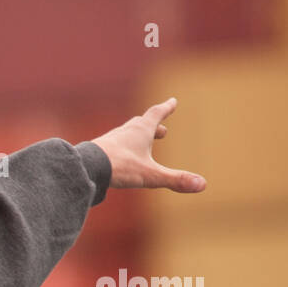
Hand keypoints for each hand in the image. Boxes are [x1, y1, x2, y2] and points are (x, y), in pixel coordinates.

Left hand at [89, 97, 205, 192]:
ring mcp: (110, 140)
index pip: (156, 114)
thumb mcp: (150, 175)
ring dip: (136, 137)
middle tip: (161, 130)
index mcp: (140, 131)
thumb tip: (202, 185)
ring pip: (126, 134)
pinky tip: (118, 158)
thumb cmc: (119, 167)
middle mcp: (125, 132)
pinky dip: (121, 148)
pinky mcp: (98, 151)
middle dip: (153, 126)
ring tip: (141, 145)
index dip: (166, 108)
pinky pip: (113, 147)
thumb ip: (175, 180)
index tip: (172, 101)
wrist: (86, 168)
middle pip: (141, 124)